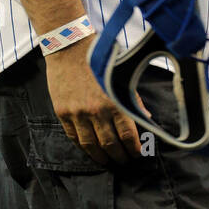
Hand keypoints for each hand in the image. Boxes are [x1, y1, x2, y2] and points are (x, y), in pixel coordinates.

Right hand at [44, 38, 142, 166]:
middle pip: (110, 144)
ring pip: (91, 145)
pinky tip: (90, 150)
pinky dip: (83, 147)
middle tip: (123, 162)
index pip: (127, 135)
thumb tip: (146, 118)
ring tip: (107, 161)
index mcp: (113, 101)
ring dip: (101, 157)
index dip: (133, 148)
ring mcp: (77, 113)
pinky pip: (73, 137)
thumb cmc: (97, 58)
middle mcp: (95, 111)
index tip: (136, 154)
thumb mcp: (120, 75)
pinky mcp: (62, 112)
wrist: (69, 46)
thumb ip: (132, 98)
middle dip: (119, 157)